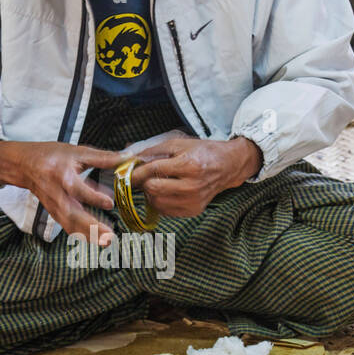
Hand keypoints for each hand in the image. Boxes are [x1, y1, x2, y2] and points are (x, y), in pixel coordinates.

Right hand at [0, 139, 123, 243]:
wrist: (25, 165)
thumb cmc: (52, 156)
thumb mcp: (76, 152)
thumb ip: (102, 158)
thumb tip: (126, 157)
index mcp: (62, 175)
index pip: (78, 190)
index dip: (93, 198)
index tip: (110, 203)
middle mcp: (57, 194)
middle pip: (72, 214)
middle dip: (91, 227)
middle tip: (109, 236)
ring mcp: (54, 206)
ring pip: (70, 225)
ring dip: (88, 235)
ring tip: (106, 242)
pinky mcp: (55, 214)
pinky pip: (69, 227)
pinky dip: (83, 235)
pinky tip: (98, 240)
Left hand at [129, 135, 262, 216]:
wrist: (227, 166)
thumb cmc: (203, 152)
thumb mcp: (180, 143)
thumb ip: (155, 149)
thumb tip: (131, 157)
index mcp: (189, 165)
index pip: (154, 170)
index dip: (137, 171)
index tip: (126, 172)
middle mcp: (192, 186)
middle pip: (153, 188)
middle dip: (144, 182)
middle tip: (145, 176)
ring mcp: (193, 201)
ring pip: (157, 202)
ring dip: (151, 193)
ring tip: (158, 183)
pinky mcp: (193, 210)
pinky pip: (166, 210)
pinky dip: (160, 201)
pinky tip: (166, 191)